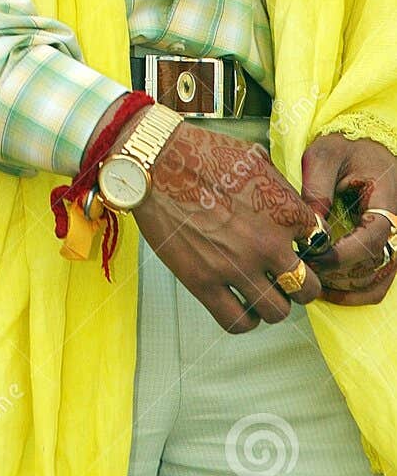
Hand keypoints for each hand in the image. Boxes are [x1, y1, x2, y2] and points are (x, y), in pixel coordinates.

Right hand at [125, 118, 322, 331]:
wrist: (155, 160)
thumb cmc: (202, 153)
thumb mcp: (255, 161)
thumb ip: (281, 192)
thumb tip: (294, 212)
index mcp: (285, 211)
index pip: (319, 243)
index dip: (307, 246)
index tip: (294, 245)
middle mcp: (268, 244)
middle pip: (308, 288)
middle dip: (300, 284)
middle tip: (283, 276)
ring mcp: (237, 267)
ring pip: (278, 311)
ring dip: (273, 303)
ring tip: (260, 291)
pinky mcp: (204, 283)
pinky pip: (239, 322)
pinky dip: (246, 320)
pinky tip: (241, 306)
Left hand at [301, 133, 396, 304]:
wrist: (363, 148)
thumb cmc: (344, 148)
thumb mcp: (324, 155)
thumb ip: (317, 188)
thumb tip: (312, 228)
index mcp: (387, 201)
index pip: (372, 238)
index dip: (343, 254)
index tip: (314, 255)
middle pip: (376, 265)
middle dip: (339, 273)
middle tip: (305, 269)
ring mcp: (394, 241)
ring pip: (379, 281)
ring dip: (346, 288)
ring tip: (313, 279)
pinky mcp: (386, 250)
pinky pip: (379, 282)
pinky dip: (356, 293)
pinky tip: (329, 290)